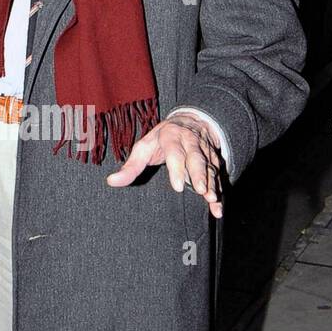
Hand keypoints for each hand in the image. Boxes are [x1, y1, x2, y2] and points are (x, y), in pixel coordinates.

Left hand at [106, 112, 223, 217]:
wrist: (191, 121)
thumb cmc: (162, 139)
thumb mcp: (144, 147)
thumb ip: (130, 166)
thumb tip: (111, 182)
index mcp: (171, 137)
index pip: (175, 152)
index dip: (178, 168)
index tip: (178, 187)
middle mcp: (191, 142)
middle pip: (197, 159)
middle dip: (200, 175)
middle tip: (201, 191)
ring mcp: (204, 151)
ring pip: (210, 167)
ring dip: (212, 184)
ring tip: (212, 200)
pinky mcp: (214, 160)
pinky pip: (218, 176)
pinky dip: (219, 192)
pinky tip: (218, 209)